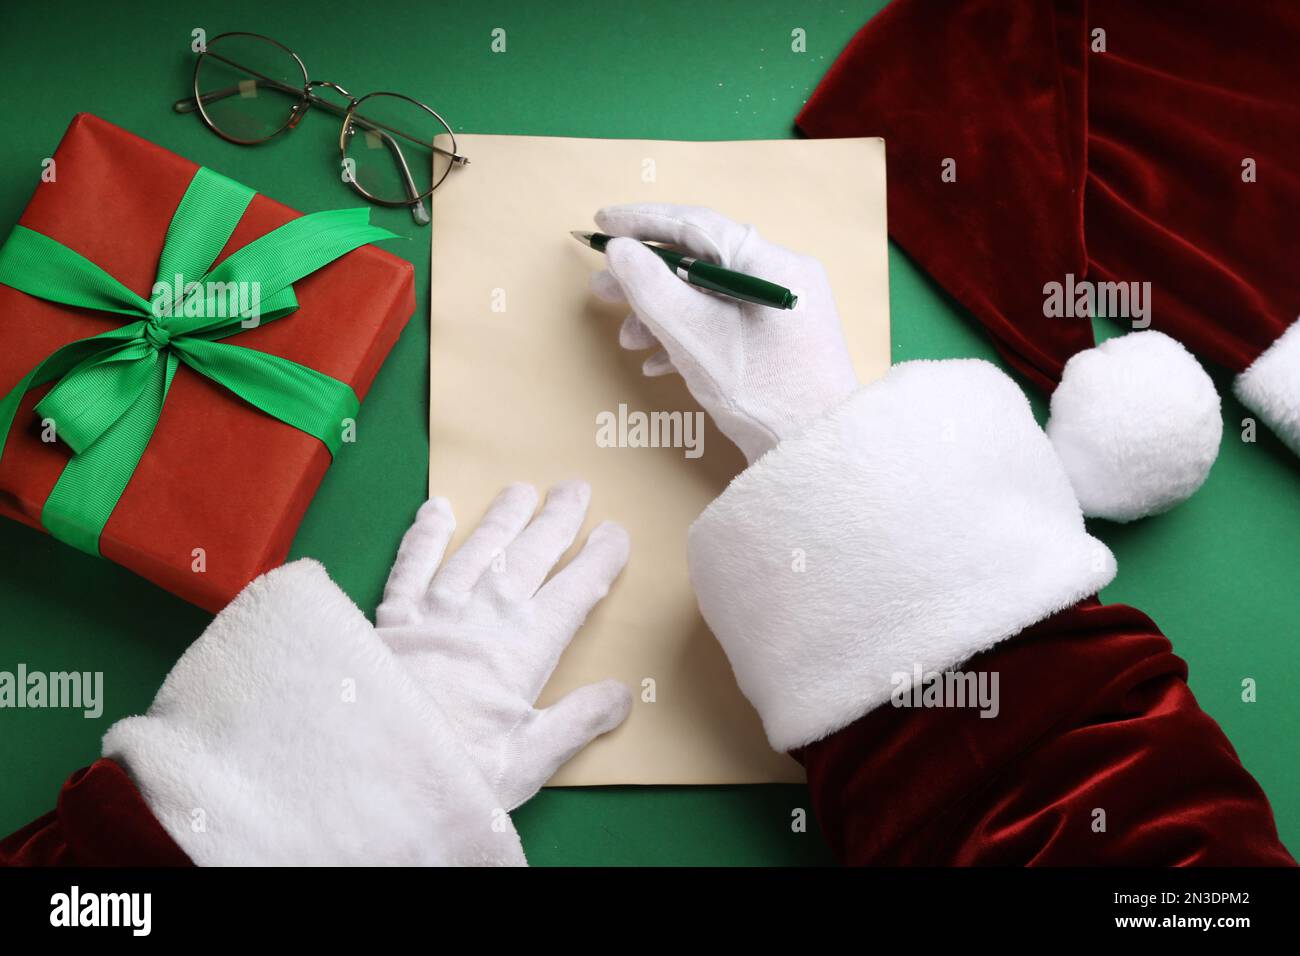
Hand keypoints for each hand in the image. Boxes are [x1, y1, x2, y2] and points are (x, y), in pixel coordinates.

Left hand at [376, 480, 630, 810]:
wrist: (371, 771)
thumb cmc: (455, 771)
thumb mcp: (529, 761)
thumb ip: (577, 722)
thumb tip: (622, 694)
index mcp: (525, 649)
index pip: (574, 592)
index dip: (598, 559)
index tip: (616, 532)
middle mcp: (484, 616)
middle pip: (530, 556)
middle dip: (557, 520)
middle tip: (576, 488)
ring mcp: (436, 610)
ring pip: (478, 549)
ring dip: (503, 517)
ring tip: (521, 489)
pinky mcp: (392, 618)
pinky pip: (411, 564)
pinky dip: (424, 535)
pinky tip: (437, 510)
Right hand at [592, 203, 858, 462]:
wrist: (812, 455)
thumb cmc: (761, 395)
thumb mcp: (694, 337)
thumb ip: (650, 287)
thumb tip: (620, 249)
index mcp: (772, 264)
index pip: (698, 226)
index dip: (642, 221)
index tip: (601, 223)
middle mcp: (784, 278)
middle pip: (701, 262)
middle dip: (646, 279)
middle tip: (600, 290)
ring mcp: (785, 312)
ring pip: (710, 297)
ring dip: (662, 315)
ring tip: (627, 339)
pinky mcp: (781, 344)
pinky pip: (726, 325)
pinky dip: (689, 337)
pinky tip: (658, 363)